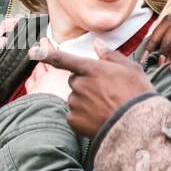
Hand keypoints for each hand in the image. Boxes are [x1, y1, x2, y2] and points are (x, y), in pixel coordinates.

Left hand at [29, 37, 155, 137]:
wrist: (138, 126)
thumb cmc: (138, 95)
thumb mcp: (131, 69)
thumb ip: (110, 55)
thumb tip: (97, 44)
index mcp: (92, 69)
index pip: (64, 59)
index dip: (46, 54)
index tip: (32, 52)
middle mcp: (80, 85)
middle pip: (74, 81)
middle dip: (85, 85)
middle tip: (105, 95)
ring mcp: (75, 103)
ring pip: (75, 99)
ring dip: (85, 102)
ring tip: (105, 110)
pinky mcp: (74, 121)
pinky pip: (73, 116)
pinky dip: (83, 119)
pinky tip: (99, 120)